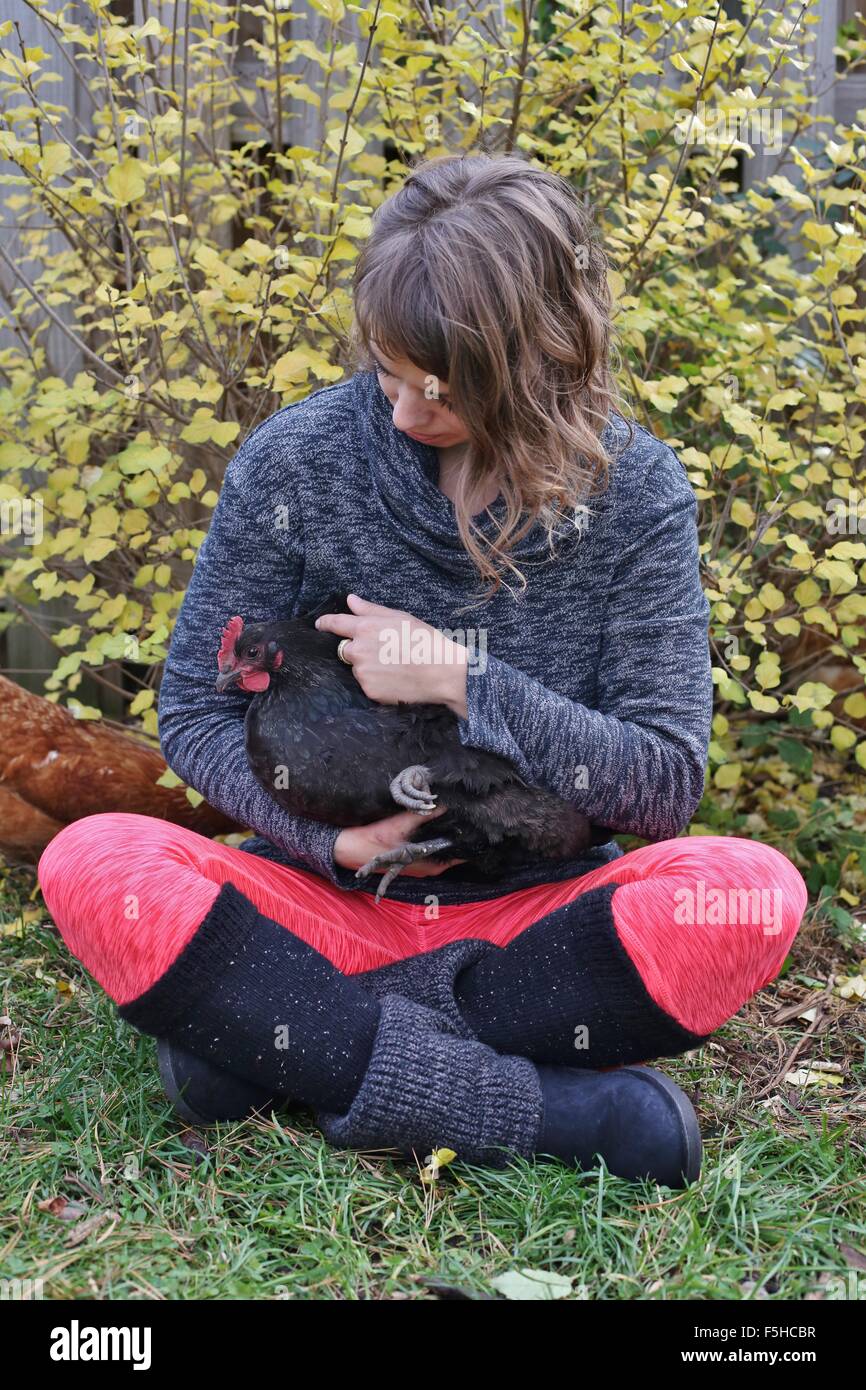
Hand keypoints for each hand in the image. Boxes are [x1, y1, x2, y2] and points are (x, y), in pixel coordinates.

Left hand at [315, 593, 467, 714]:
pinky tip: (394, 678)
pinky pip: (366, 684)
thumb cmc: (424, 640)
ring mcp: (362, 673)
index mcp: (365, 628)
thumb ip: (370, 609)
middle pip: (346, 648)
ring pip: (357, 667)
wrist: (441, 673)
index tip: (319, 624)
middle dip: (357, 648)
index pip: (335, 624)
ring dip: (367, 666)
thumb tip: (350, 600)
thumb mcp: (399, 617)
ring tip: (393, 665)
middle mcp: (358, 651)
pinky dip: (376, 681)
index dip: (325, 623)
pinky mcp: (369, 691)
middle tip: (381, 650)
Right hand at [333, 806, 466, 877]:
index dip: (468, 843)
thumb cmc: (376, 840)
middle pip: (450, 855)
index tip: (478, 830)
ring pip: (439, 854)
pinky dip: (433, 842)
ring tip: (456, 822)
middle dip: (459, 839)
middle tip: (469, 821)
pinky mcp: (410, 863)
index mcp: (429, 864)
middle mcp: (426, 869)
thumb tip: (443, 804)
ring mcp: (418, 867)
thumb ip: (423, 813)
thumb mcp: (401, 823)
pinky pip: (428, 853)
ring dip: (445, 840)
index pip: (458, 856)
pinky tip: (434, 829)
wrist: (352, 850)